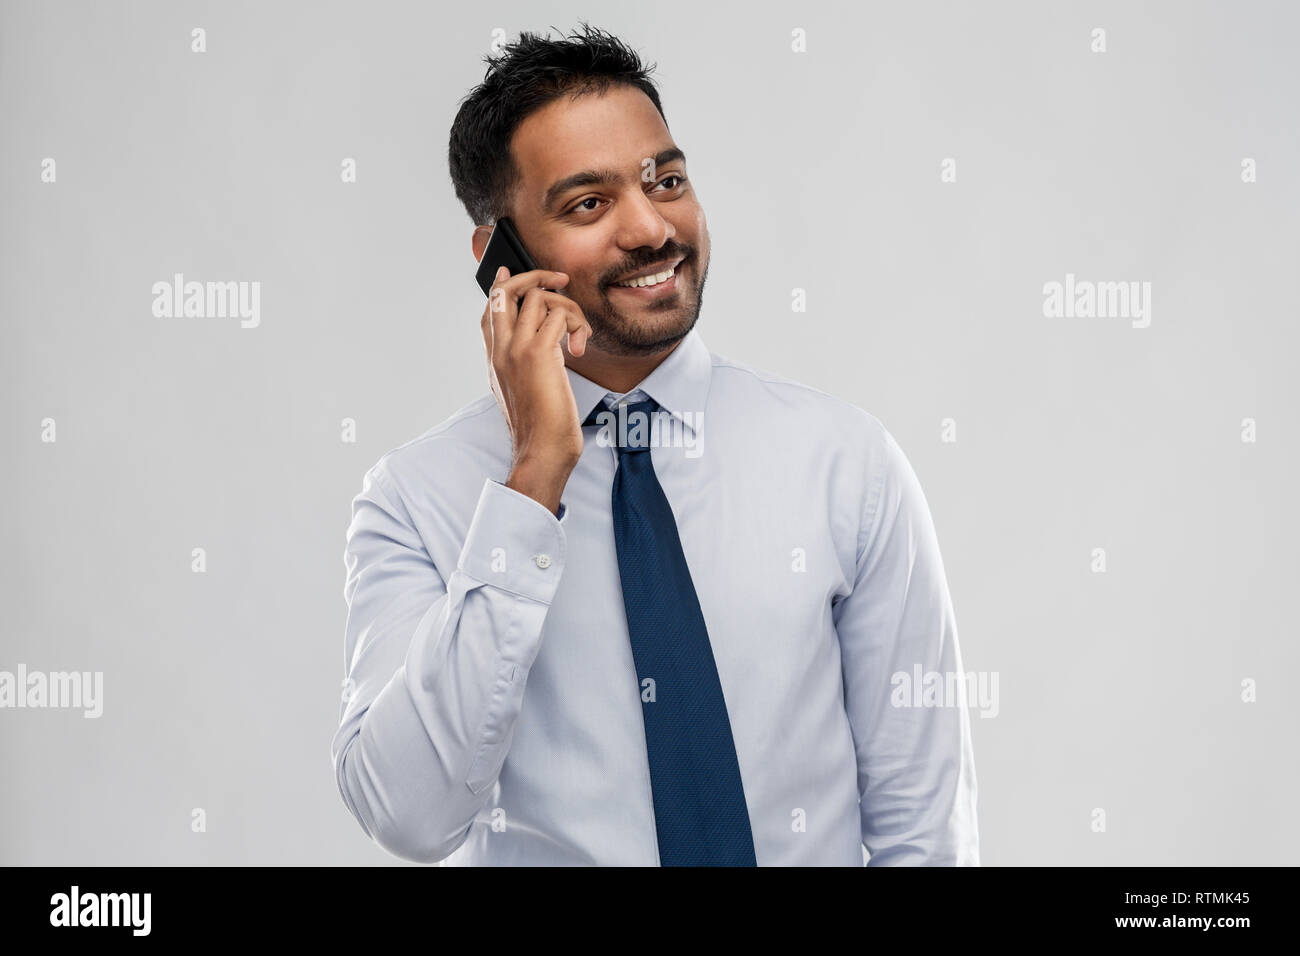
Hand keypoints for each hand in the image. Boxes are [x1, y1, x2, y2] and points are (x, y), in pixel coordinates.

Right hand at [480, 266, 593, 513]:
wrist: (541, 450)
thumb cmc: (540, 428)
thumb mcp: (525, 392)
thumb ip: (525, 365)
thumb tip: (546, 344)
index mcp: (494, 359)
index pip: (489, 310)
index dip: (500, 286)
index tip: (510, 271)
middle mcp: (500, 349)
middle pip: (505, 291)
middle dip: (534, 276)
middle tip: (560, 281)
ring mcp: (517, 349)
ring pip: (539, 297)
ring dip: (569, 308)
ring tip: (579, 336)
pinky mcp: (540, 352)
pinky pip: (560, 313)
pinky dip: (578, 324)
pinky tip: (581, 348)